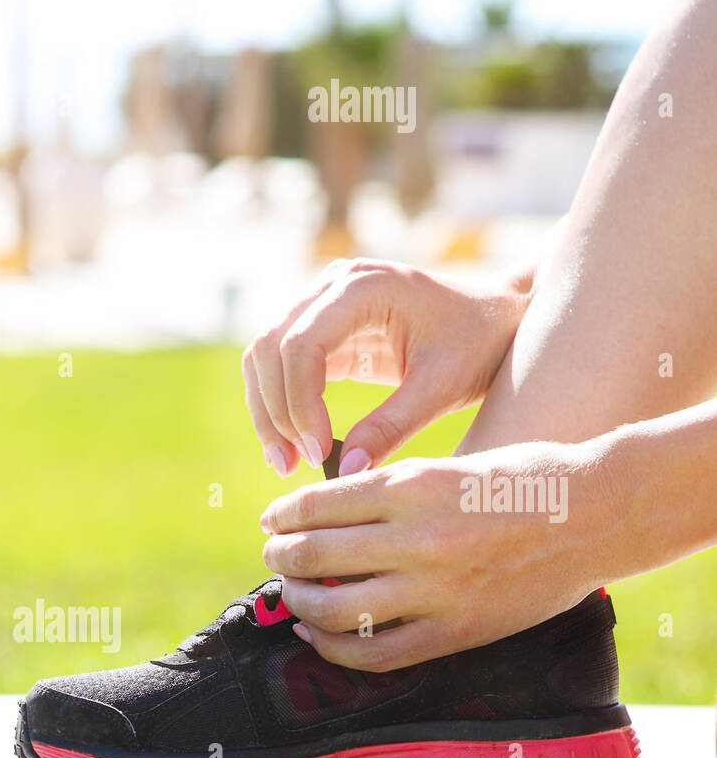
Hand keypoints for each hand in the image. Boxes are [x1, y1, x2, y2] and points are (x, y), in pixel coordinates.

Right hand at [242, 258, 531, 477]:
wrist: (495, 318)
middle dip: (274, 412)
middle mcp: (333, 285)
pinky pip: (277, 366)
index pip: (301, 344)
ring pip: (262, 357)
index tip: (317, 452)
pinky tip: (291, 446)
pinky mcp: (319, 329)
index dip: (299, 403)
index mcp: (365, 287)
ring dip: (266, 412)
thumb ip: (391, 427)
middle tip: (292, 465)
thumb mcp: (442, 388)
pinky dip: (276, 406)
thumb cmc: (478, 343)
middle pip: (269, 348)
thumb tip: (343, 472)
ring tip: (286, 463)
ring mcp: (320, 303)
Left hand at [258, 442, 606, 668]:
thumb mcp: (446, 466)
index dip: (283, 515)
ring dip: (297, 601)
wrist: (597, 514)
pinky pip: (372, 654)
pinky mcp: (453, 632)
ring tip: (290, 590)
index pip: (318, 505)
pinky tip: (315, 634)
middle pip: (314, 556)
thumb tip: (321, 515)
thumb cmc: (519, 481)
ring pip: (333, 609)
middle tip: (273, 552)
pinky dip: (331, 647)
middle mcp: (418, 540)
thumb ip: (385, 492)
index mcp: (413, 488)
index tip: (272, 519)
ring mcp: (435, 592)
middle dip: (281, 554)